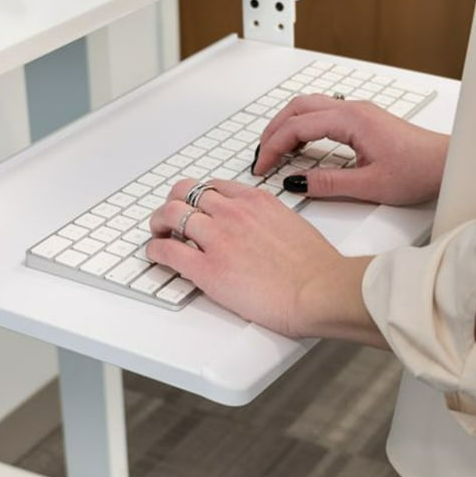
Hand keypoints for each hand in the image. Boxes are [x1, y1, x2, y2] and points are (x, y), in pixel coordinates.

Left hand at [147, 178, 383, 344]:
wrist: (320, 290)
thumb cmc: (315, 267)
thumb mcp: (291, 226)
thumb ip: (267, 222)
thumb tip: (256, 233)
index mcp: (254, 201)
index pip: (213, 186)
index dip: (197, 196)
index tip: (194, 205)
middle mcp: (232, 213)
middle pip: (185, 192)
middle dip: (172, 202)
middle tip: (169, 216)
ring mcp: (217, 239)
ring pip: (171, 214)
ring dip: (159, 222)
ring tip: (158, 232)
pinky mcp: (206, 268)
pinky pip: (167, 250)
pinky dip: (155, 249)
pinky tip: (156, 254)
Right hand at [254, 94, 449, 205]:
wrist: (448, 164)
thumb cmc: (419, 170)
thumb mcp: (370, 186)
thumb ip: (328, 184)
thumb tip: (295, 182)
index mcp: (352, 121)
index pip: (297, 127)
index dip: (273, 147)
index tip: (263, 168)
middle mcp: (352, 110)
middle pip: (297, 107)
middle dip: (273, 130)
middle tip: (261, 156)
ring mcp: (357, 112)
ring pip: (308, 106)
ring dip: (286, 125)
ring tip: (274, 149)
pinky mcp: (361, 120)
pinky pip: (321, 114)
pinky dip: (301, 126)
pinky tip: (299, 145)